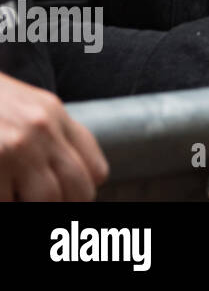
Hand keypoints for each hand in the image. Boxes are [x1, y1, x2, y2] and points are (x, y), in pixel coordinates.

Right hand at [0, 71, 107, 200]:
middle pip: (78, 190)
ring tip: (19, 198)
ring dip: (34, 207)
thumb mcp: (26, 105)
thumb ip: (52, 133)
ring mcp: (17, 149)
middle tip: (43, 205)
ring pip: (46, 201)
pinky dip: (8, 204)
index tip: (68, 197)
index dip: (83, 191)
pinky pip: (9, 202)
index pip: (95, 170)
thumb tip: (75, 176)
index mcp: (55, 115)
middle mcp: (42, 130)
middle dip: (65, 206)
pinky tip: (3, 193)